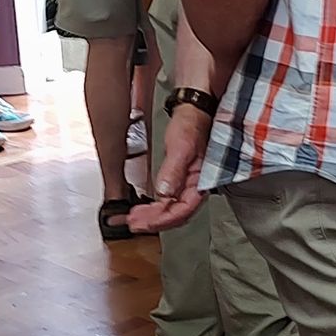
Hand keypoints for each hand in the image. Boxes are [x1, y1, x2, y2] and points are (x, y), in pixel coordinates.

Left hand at [129, 99, 210, 233]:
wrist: (194, 111)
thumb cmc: (192, 124)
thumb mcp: (180, 146)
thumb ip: (173, 171)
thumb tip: (164, 193)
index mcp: (201, 181)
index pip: (183, 210)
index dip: (162, 220)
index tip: (144, 223)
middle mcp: (197, 186)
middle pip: (177, 214)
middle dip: (155, 222)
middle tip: (134, 224)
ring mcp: (190, 184)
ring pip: (172, 209)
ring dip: (154, 216)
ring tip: (135, 219)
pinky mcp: (182, 179)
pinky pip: (170, 199)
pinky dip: (156, 206)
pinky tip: (145, 208)